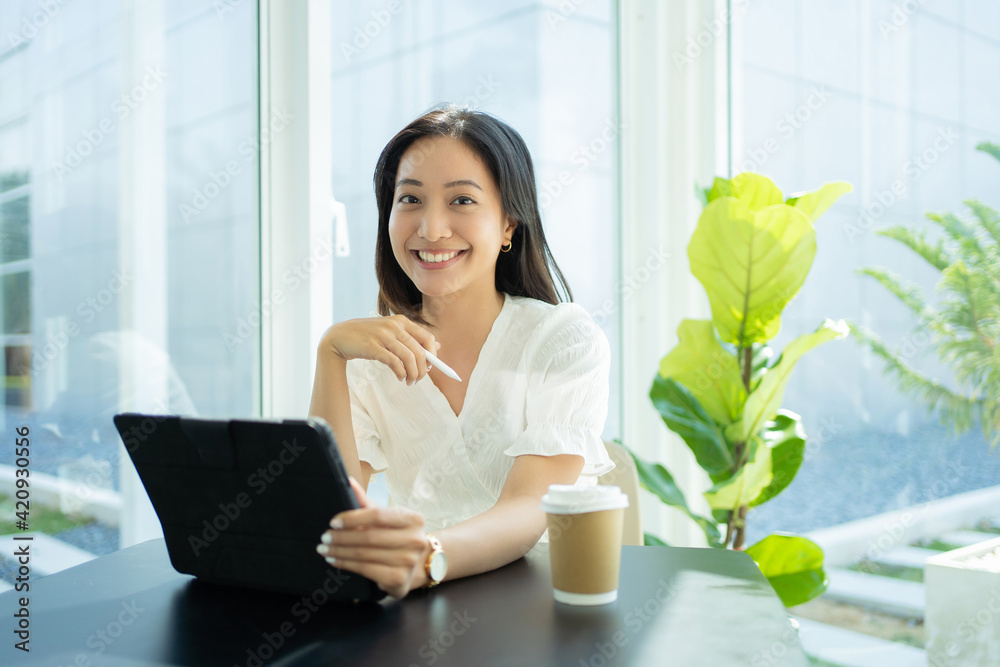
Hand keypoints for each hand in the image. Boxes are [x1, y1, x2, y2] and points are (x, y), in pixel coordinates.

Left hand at [316, 477, 430, 597]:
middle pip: (369, 537)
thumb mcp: (387, 518)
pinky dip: (346, 565)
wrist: (417, 564)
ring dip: (340, 552)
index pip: (377, 515)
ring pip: (365, 555)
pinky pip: (365, 570)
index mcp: (413, 519)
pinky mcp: (399, 579)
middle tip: (324, 537)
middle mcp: (415, 540)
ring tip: (324, 549)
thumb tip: (348, 482)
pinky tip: (335, 560)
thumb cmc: (397, 536)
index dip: (353, 518)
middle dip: (342, 537)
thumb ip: (367, 502)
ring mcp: (408, 561)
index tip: (333, 522)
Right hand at [319, 315, 439, 385]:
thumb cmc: (369, 336)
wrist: (340, 336)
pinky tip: (400, 378)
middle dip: (422, 370)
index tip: (429, 367)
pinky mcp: (373, 347)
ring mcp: (383, 335)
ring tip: (410, 382)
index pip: (427, 338)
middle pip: (419, 351)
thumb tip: (437, 346)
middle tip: (418, 379)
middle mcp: (394, 326)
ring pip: (409, 358)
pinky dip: (401, 373)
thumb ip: (413, 338)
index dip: (432, 355)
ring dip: (412, 374)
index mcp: (401, 320)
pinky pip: (394, 363)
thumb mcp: (392, 332)